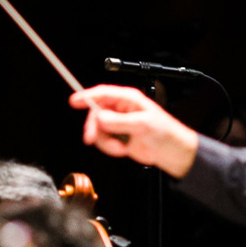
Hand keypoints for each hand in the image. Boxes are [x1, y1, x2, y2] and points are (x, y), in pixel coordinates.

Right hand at [69, 85, 198, 177]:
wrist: (171, 153)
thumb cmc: (165, 133)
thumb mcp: (142, 124)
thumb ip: (119, 121)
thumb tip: (100, 118)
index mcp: (129, 99)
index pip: (103, 93)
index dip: (87, 96)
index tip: (74, 101)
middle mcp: (122, 109)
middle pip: (96, 114)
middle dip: (94, 128)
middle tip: (92, 139)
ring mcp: (119, 124)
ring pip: (98, 130)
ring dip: (105, 142)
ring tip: (120, 147)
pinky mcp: (118, 137)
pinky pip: (104, 141)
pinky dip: (109, 148)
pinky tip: (122, 150)